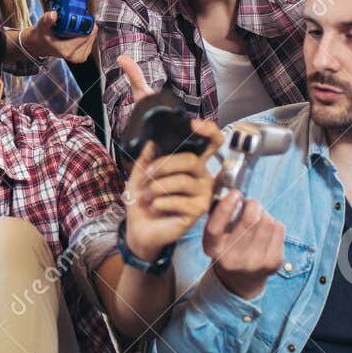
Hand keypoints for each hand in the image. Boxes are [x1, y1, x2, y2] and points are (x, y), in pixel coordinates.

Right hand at [17, 10, 95, 63]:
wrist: (42, 45)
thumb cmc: (43, 36)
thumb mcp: (42, 26)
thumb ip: (47, 20)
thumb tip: (53, 15)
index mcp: (67, 50)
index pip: (86, 36)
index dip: (87, 24)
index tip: (83, 16)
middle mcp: (75, 56)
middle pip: (91, 36)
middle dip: (88, 26)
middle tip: (81, 18)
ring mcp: (80, 57)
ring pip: (92, 39)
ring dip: (88, 30)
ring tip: (80, 24)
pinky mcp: (83, 56)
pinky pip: (91, 42)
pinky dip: (88, 34)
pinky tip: (81, 30)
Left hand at [124, 123, 221, 259]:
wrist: (140, 228)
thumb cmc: (144, 200)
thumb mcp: (140, 174)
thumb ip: (146, 157)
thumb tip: (152, 141)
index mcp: (191, 163)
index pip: (212, 142)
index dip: (208, 130)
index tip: (193, 124)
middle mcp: (202, 176)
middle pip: (191, 160)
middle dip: (164, 165)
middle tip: (149, 174)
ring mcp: (203, 194)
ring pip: (183, 181)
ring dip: (158, 187)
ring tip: (148, 195)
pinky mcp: (199, 211)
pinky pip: (180, 200)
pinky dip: (160, 202)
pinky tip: (156, 207)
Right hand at [202, 190, 284, 300]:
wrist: (240, 278)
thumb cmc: (227, 244)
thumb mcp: (216, 231)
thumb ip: (218, 206)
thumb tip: (222, 174)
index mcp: (212, 249)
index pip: (215, 228)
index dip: (225, 208)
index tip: (235, 194)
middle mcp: (231, 259)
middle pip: (250, 220)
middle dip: (253, 205)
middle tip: (251, 204)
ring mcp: (254, 263)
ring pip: (267, 222)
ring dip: (264, 214)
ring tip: (259, 220)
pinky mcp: (273, 264)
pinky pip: (279, 228)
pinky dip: (274, 224)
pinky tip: (267, 231)